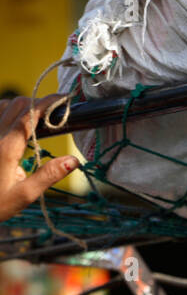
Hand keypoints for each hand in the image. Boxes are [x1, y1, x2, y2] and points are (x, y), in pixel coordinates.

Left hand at [0, 96, 78, 221]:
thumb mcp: (24, 195)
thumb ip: (48, 175)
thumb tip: (73, 160)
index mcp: (7, 148)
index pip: (30, 114)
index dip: (48, 102)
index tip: (64, 99)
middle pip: (18, 104)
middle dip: (38, 102)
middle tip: (55, 112)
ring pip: (5, 105)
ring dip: (23, 106)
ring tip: (39, 117)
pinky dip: (10, 111)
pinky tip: (19, 123)